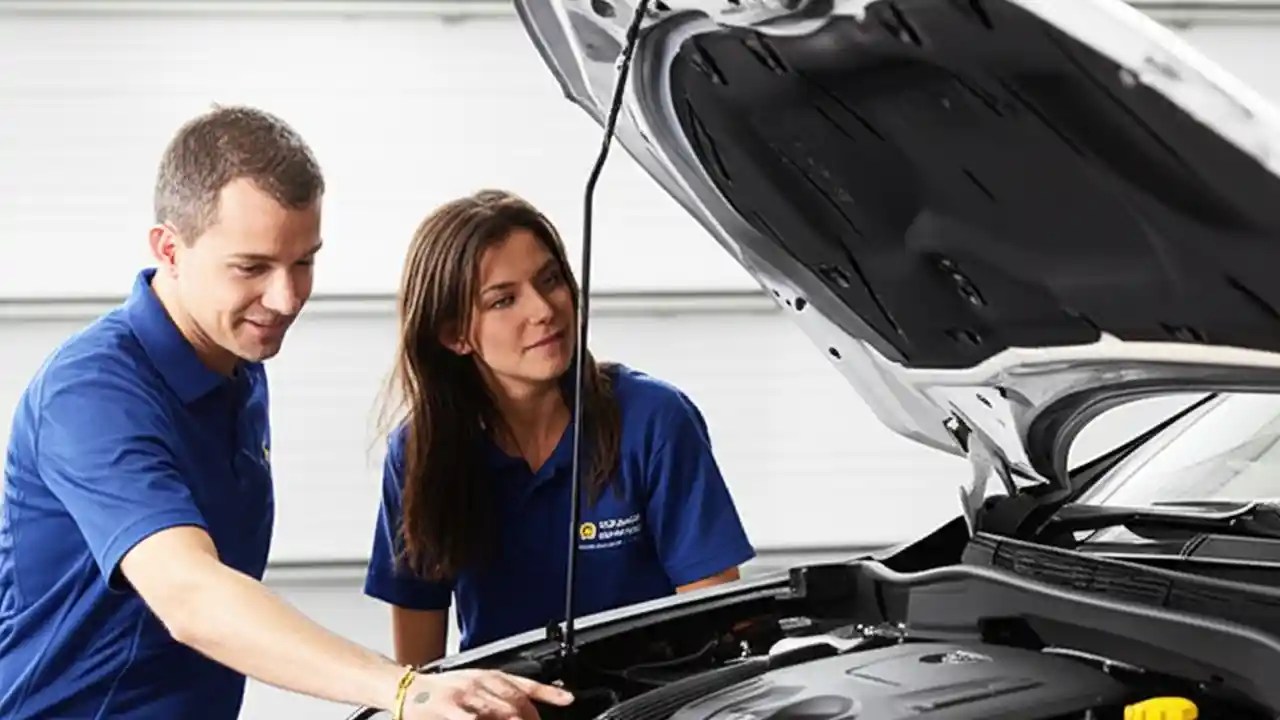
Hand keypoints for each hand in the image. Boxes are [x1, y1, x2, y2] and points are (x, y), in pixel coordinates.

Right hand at [400, 669, 573, 719]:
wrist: (407, 688)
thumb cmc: (444, 690)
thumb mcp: (476, 684)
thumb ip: (502, 694)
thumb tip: (525, 706)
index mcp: (489, 676)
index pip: (526, 684)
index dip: (549, 693)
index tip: (567, 699)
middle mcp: (480, 683)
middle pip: (516, 701)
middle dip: (530, 717)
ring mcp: (465, 697)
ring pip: (499, 710)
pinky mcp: (448, 709)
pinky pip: (470, 719)